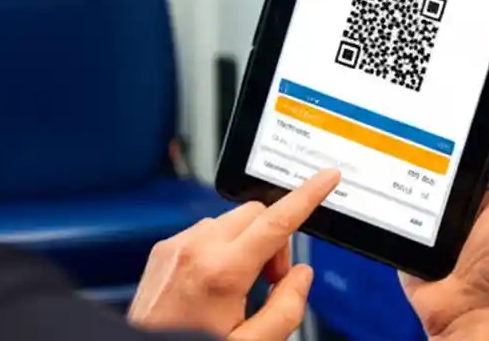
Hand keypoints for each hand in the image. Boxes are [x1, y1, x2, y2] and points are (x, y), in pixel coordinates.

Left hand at [128, 169, 341, 339]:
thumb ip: (285, 310)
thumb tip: (300, 276)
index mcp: (221, 273)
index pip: (276, 221)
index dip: (308, 196)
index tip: (326, 178)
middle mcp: (195, 250)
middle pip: (256, 214)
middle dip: (274, 240)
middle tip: (272, 280)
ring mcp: (175, 248)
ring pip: (231, 222)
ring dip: (247, 244)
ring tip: (241, 287)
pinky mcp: (162, 251)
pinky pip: (205, 231)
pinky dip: (221, 247)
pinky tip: (215, 283)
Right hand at [400, 99, 488, 340]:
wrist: (469, 313)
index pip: (480, 138)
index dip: (469, 113)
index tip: (454, 83)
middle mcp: (462, 193)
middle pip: (442, 149)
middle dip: (431, 131)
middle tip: (415, 103)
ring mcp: (432, 210)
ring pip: (414, 169)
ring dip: (405, 157)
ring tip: (392, 131)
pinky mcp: (406, 225)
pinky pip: (391, 198)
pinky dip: (385, 185)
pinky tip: (376, 164)